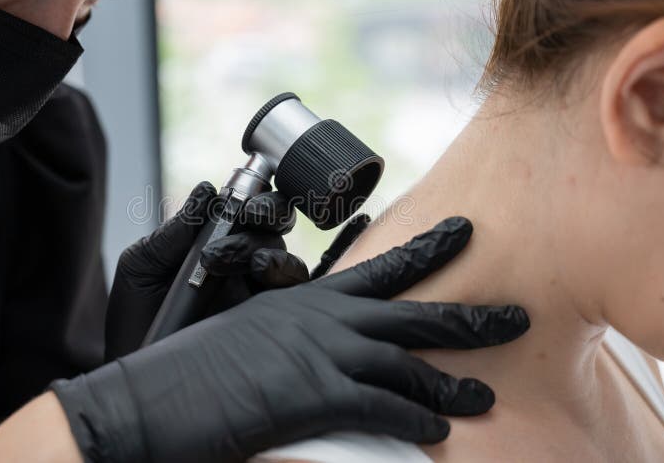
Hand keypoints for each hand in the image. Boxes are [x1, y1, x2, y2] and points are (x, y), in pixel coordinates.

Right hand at [53, 217, 530, 462]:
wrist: (147, 400)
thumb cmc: (190, 369)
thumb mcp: (247, 335)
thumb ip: (291, 333)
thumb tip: (314, 344)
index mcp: (305, 300)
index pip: (378, 265)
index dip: (426, 248)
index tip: (463, 230)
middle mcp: (319, 318)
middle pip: (410, 310)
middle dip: (468, 315)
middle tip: (516, 316)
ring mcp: (317, 354)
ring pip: (406, 362)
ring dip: (453, 382)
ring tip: (489, 393)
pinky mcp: (310, 396)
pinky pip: (381, 409)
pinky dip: (415, 421)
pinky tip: (439, 433)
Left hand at [104, 182, 368, 360]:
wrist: (138, 375)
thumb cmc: (137, 321)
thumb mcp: (143, 269)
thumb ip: (173, 233)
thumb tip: (207, 189)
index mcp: (214, 242)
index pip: (246, 208)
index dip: (253, 195)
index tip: (241, 197)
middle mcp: (242, 264)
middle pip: (275, 226)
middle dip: (270, 212)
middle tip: (250, 215)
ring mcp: (259, 293)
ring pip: (286, 257)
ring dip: (271, 249)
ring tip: (251, 261)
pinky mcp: (272, 322)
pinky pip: (296, 294)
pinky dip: (287, 278)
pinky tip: (264, 277)